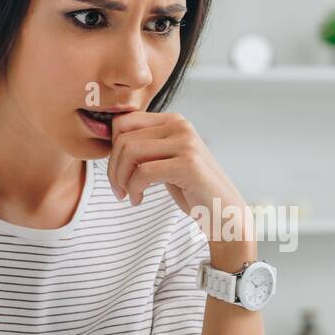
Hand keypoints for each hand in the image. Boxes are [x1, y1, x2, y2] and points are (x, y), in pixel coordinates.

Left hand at [108, 111, 257, 266]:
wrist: (223, 213)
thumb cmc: (193, 190)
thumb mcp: (167, 161)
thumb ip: (147, 147)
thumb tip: (111, 140)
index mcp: (174, 121)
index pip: (124, 121)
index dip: (111, 147)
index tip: (116, 171)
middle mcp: (181, 126)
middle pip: (123, 137)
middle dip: (113, 167)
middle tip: (118, 189)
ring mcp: (186, 143)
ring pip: (130, 152)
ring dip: (120, 178)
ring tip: (127, 195)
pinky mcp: (188, 165)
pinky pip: (143, 172)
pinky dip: (133, 189)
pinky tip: (138, 200)